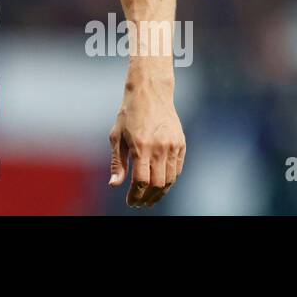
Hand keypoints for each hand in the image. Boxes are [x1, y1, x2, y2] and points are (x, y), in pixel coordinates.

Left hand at [108, 76, 185, 208]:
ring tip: (150, 199)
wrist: (150, 92)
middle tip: (140, 203)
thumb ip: (117, 162)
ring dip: (160, 193)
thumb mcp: (117, 135)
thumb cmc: (129, 113)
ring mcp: (173, 146)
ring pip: (170, 180)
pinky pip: (178, 169)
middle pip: (157, 184)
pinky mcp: (181, 144)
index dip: (135, 195)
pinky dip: (170, 181)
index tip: (131, 202)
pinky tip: (161, 185)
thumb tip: (114, 185)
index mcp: (141, 146)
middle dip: (148, 198)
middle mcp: (159, 148)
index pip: (141, 181)